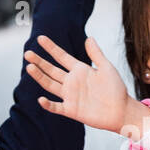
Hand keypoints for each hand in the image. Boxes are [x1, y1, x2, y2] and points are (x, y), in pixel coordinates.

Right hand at [25, 34, 142, 133]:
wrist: (121, 111)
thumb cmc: (116, 89)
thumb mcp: (107, 68)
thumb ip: (96, 54)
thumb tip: (88, 38)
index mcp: (79, 70)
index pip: (61, 56)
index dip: (51, 48)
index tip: (41, 38)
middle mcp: (72, 81)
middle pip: (51, 70)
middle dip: (39, 61)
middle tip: (27, 53)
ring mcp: (70, 96)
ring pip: (50, 84)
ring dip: (40, 77)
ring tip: (29, 67)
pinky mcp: (71, 110)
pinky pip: (56, 107)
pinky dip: (48, 104)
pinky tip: (41, 99)